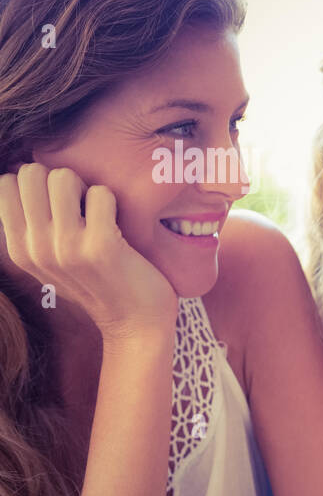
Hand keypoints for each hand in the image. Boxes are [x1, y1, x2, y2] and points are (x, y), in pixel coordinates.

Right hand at [0, 163, 177, 341]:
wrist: (136, 322)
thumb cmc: (98, 283)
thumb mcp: (50, 261)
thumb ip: (33, 227)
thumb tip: (21, 175)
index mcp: (20, 249)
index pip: (5, 184)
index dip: (36, 182)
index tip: (56, 203)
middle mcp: (37, 248)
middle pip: (30, 173)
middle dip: (59, 178)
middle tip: (80, 204)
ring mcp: (67, 248)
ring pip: (61, 177)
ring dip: (85, 187)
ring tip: (96, 212)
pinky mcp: (101, 247)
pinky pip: (100, 193)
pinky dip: (111, 201)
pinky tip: (116, 224)